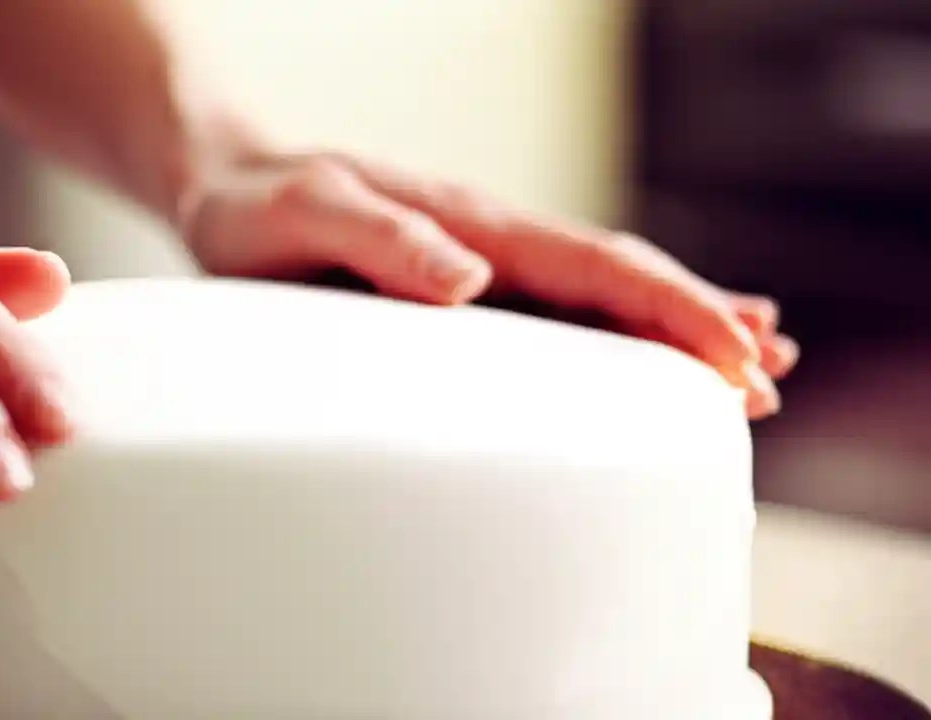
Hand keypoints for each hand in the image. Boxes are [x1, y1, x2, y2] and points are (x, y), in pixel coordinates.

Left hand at [180, 151, 797, 418]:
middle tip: (766, 381)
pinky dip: (611, 331)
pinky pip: (550, 311)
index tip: (734, 355)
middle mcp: (487, 241)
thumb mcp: (310, 213)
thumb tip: (471, 282)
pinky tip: (640, 355)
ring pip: (595, 296)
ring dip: (671, 330)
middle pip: (615, 280)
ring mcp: (480, 264)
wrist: (224, 182)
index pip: (593, 264)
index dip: (670, 309)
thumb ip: (384, 240)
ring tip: (745, 368)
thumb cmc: (256, 203)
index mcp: (468, 222)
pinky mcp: (458, 290)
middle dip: (695, 326)